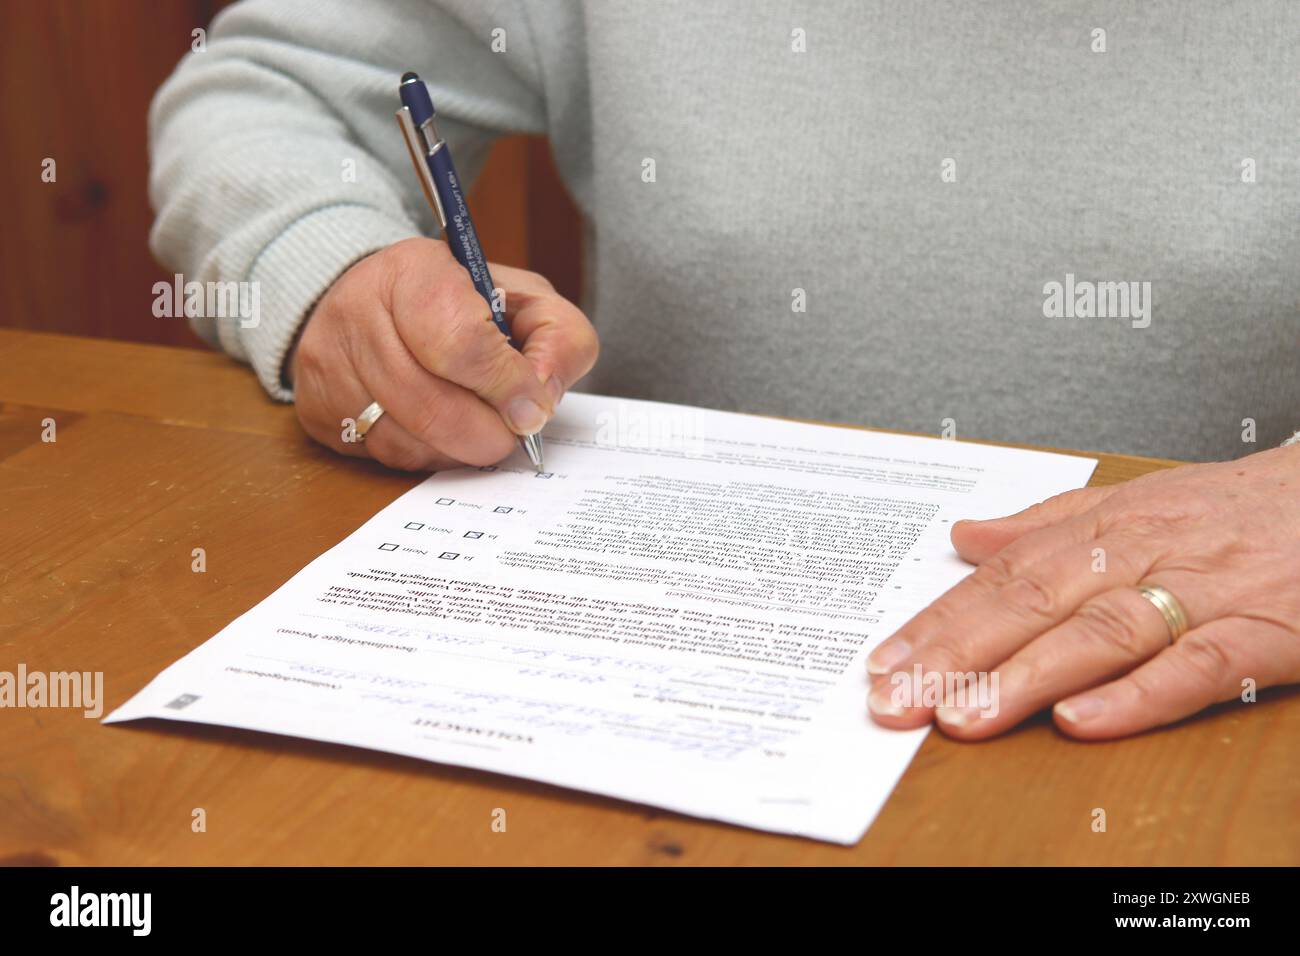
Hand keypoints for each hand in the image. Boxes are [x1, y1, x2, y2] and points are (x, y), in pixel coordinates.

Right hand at [288, 237, 597, 469]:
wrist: (373, 300)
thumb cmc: (460, 303)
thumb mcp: (524, 298)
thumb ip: (559, 337)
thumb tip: (543, 398)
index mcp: (412, 271)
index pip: (461, 344)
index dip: (507, 386)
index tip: (534, 406)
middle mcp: (356, 313)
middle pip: (435, 408)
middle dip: (490, 432)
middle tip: (512, 428)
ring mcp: (329, 365)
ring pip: (412, 442)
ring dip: (461, 448)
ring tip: (479, 424)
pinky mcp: (318, 410)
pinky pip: (387, 458)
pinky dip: (428, 455)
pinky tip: (442, 431)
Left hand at [866, 443, 1299, 739]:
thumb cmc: (1231, 509)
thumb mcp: (1136, 501)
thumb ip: (1047, 525)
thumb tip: (964, 537)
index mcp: (1105, 527)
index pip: (1003, 576)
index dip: (939, 621)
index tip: (883, 663)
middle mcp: (1143, 555)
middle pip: (1035, 602)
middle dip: (958, 653)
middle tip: (897, 700)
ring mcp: (1203, 594)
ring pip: (1103, 633)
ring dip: (1028, 677)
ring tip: (964, 715)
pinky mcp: (1265, 634)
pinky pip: (1198, 667)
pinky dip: (1139, 695)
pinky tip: (1082, 721)